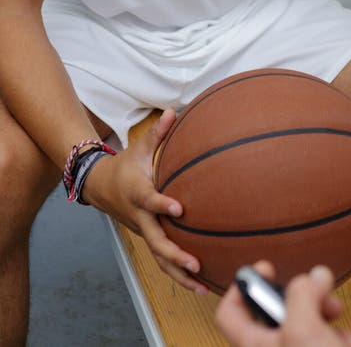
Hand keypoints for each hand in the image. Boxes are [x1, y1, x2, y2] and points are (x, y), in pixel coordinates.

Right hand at [83, 109, 207, 293]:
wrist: (101, 186)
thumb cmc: (126, 165)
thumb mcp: (139, 148)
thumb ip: (158, 133)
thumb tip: (174, 112)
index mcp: (138, 193)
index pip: (151, 200)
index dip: (163, 204)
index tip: (180, 208)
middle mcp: (140, 217)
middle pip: (156, 240)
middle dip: (175, 254)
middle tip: (195, 263)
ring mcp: (143, 231)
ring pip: (159, 258)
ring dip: (178, 273)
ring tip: (201, 285)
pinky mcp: (148, 238)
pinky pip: (162, 259)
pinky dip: (177, 273)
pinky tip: (198, 283)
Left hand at [216, 261, 350, 345]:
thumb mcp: (305, 332)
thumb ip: (303, 296)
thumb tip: (314, 276)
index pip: (231, 313)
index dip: (244, 286)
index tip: (268, 268)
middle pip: (278, 313)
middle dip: (306, 301)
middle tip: (322, 293)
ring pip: (309, 326)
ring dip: (329, 324)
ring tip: (341, 337)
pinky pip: (328, 341)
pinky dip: (342, 342)